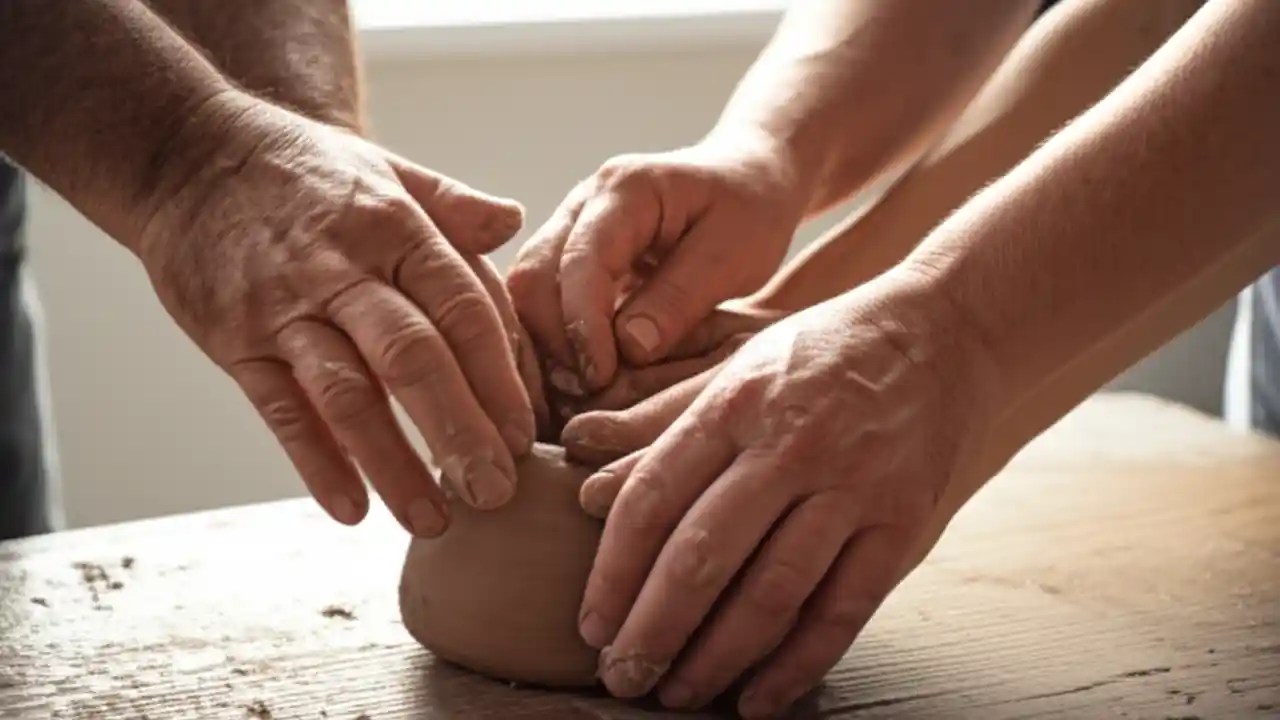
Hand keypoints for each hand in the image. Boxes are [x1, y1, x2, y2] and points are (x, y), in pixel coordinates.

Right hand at [136, 91, 534, 536]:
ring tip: (434, 521)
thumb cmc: (311, 175)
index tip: (525, 435)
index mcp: (397, 229)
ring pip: (347, 394)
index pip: (461, 308)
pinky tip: (351, 509)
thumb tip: (515, 220)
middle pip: (412, 357)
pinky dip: (316, 461)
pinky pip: (280, 409)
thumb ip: (454, 206)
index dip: (498, 375)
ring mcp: (286, 309)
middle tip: (496, 492)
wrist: (193, 158)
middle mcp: (344, 271)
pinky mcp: (235, 341)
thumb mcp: (389, 171)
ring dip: (393, 464)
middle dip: (459, 430)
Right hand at [507, 132, 806, 395]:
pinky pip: (546, 299)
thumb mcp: (735, 254)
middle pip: (534, 275)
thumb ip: (680, 298)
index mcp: (626, 190)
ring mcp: (573, 228)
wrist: (750, 177)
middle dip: (554, 339)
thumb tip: (627, 348)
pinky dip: (556, 338)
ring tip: (585, 389)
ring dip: (548, 343)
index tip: (599, 377)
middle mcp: (584, 203)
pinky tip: (583, 374)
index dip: (582, 325)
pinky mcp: (575, 256)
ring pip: (529, 290)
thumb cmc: (752, 210)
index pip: (580, 261)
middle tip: (590, 392)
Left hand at [575, 275, 996, 717]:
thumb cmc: (823, 352)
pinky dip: (798, 664)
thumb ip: (662, 420)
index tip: (592, 625)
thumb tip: (581, 462)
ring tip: (677, 695)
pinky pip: (844, 609)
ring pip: (772, 592)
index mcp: (736, 403)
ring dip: (717, 657)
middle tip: (622, 677)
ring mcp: (853, 487)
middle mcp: (790, 445)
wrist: (948, 333)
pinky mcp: (903, 523)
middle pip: (704, 555)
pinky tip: (759, 699)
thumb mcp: (738, 365)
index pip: (654, 498)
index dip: (613, 571)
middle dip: (653, 630)